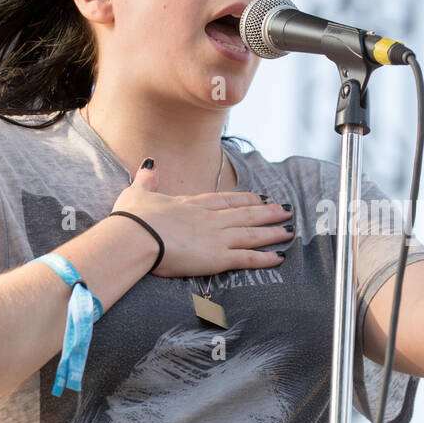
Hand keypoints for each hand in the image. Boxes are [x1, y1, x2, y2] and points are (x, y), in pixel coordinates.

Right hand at [110, 161, 293, 276]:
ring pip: (252, 233)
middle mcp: (210, 218)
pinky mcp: (218, 258)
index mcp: (193, 204)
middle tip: (286, 210)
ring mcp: (217, 237)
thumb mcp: (138, 192)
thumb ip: (147, 179)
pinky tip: (280, 257)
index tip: (261, 198)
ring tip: (290, 230)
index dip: (246, 199)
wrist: (135, 237)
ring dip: (272, 232)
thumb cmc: (133, 218)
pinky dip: (265, 258)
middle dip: (267, 212)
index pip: (226, 200)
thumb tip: (148, 164)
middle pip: (246, 214)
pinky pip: (247, 258)